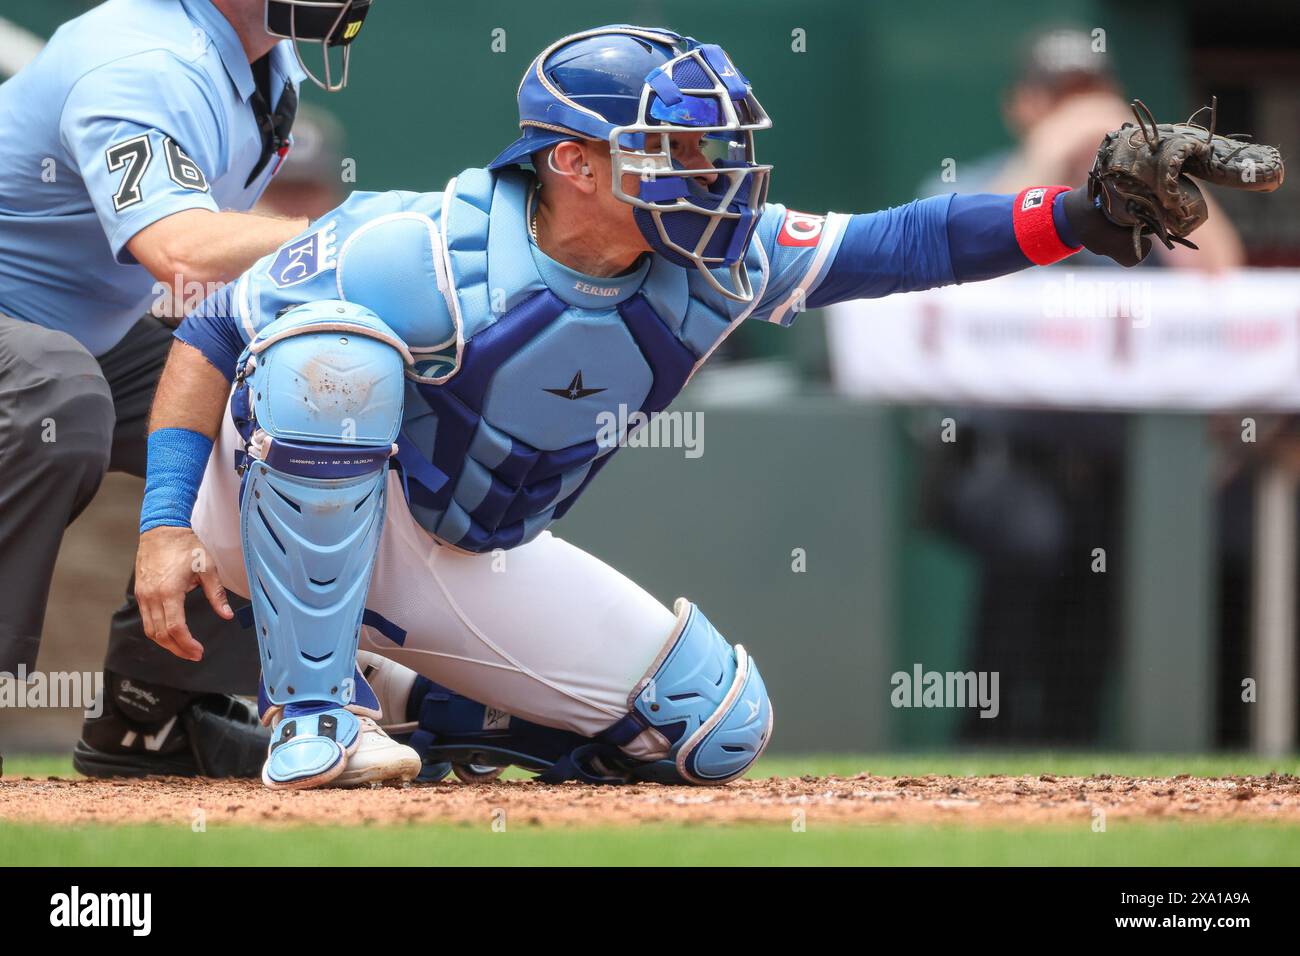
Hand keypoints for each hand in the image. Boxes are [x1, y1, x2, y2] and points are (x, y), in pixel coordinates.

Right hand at [134, 526, 233, 660]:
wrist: (162, 530)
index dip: (187, 644)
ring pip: (150, 630)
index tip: (198, 652)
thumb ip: (217, 594)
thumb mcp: (207, 568)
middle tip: (194, 655)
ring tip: (184, 648)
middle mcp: (152, 596)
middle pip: (161, 634)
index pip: (175, 628)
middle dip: (178, 649)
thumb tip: (227, 615)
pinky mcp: (141, 593)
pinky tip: (171, 634)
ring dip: (166, 644)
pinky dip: (157, 632)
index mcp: (169, 591)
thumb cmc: (186, 546)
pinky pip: (146, 620)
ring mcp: (144, 595)